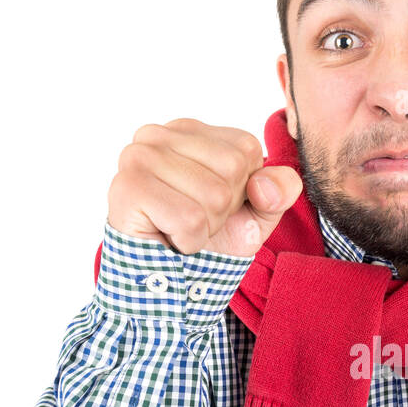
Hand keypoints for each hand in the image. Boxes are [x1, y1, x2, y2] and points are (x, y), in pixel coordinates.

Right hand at [107, 118, 302, 257]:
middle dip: (223, 210)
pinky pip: (190, 219)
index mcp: (190, 130)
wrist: (168, 276)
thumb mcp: (258, 212)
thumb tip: (264, 186)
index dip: (242, 189)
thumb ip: (280, 190)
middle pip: (232, 170)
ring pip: (213, 197)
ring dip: (205, 228)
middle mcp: (158, 134)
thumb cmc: (207, 236)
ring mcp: (138, 156)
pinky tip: (167, 236)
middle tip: (194, 219)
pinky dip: (189, 240)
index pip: (246, 150)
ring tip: (179, 227)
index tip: (212, 203)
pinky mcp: (128, 187)